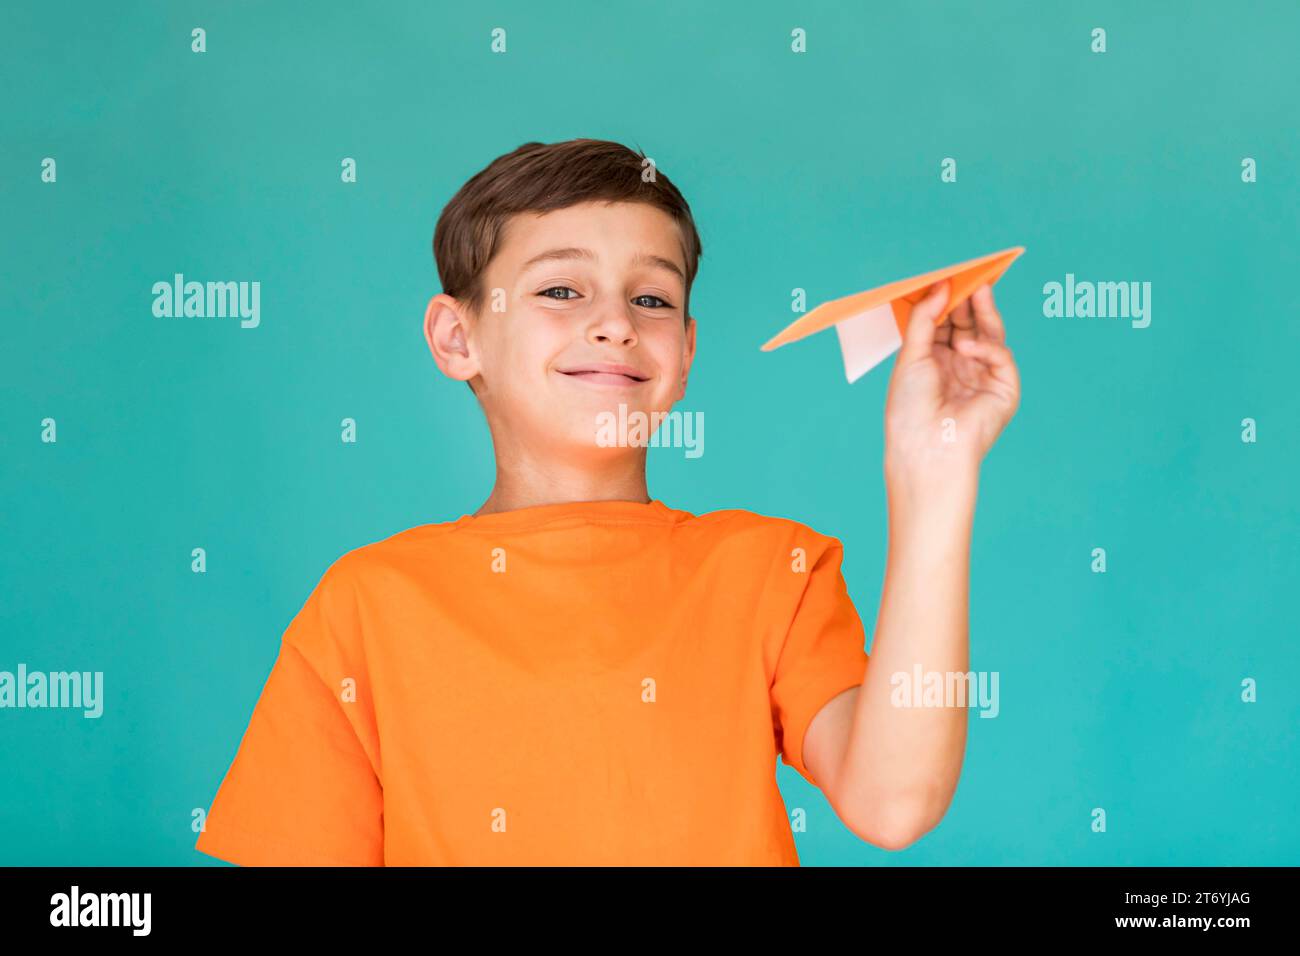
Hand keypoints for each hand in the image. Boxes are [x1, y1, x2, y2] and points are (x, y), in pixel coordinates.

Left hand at [883, 281, 1019, 484]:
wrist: (926, 447)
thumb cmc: (910, 408)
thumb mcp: (911, 355)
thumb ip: (926, 319)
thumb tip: (941, 286)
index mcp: (935, 361)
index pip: (946, 323)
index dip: (947, 300)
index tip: (947, 276)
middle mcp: (960, 367)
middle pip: (969, 325)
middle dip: (968, 301)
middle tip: (968, 275)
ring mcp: (983, 377)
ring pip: (989, 335)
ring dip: (984, 312)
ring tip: (979, 289)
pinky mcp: (1004, 389)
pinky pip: (1000, 356)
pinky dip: (985, 348)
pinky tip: (967, 348)